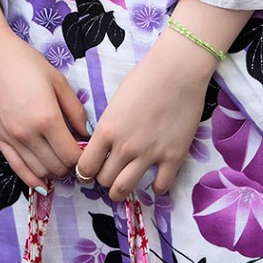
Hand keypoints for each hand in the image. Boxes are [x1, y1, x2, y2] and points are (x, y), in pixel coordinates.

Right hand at [0, 28, 86, 189]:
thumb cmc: (24, 61)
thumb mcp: (57, 80)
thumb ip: (75, 110)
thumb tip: (87, 133)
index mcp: (47, 118)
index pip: (72, 156)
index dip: (83, 158)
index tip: (86, 150)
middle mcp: (28, 133)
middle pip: (57, 167)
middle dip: (70, 165)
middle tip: (74, 153)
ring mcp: (10, 138)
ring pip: (38, 171)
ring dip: (53, 171)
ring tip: (59, 160)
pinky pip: (17, 168)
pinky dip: (32, 178)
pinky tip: (41, 180)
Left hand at [76, 32, 212, 200]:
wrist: (177, 72)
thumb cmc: (144, 79)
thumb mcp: (115, 102)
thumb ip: (108, 127)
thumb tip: (103, 146)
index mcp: (106, 130)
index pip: (85, 167)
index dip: (85, 171)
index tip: (90, 170)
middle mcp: (124, 147)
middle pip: (104, 181)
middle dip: (103, 180)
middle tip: (109, 175)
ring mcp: (149, 154)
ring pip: (125, 189)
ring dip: (121, 191)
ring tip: (123, 186)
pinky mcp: (174, 158)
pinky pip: (160, 187)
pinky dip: (156, 187)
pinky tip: (155, 179)